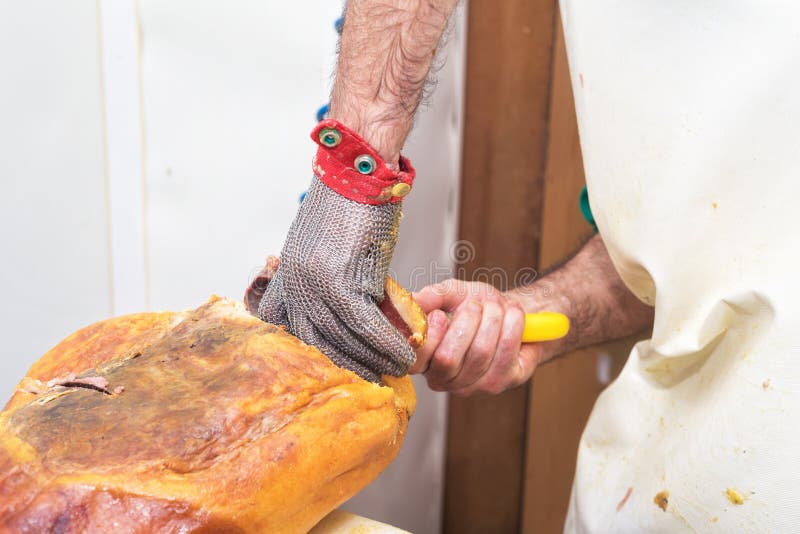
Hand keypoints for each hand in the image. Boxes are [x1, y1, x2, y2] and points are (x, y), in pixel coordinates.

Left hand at [255, 177, 414, 381]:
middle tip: (370, 380)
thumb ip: (324, 279)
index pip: (284, 327)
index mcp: (285, 275)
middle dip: (346, 366)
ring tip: (396, 370)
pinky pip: (367, 327)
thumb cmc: (346, 203)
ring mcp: (315, 284)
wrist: (358, 171)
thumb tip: (347, 311)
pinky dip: (389, 345)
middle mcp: (294, 283)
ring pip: (345, 340)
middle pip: (317, 343)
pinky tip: (405, 354)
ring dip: (374, 360)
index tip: (330, 367)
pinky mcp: (343, 281)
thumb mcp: (320, 245)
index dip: (308, 352)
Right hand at [411, 280, 542, 394]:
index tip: (440, 314)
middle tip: (474, 305)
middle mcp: (447, 380)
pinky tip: (513, 315)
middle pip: (447, 359)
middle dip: (465, 322)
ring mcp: (477, 385)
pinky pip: (506, 353)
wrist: (511, 310)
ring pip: (479, 353)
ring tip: (495, 307)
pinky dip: (513, 325)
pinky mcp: (507, 381)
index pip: (415, 361)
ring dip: (491, 319)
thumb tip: (414, 299)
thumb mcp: (453, 294)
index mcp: (426, 361)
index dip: (429, 337)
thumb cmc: (478, 305)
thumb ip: (433, 296)